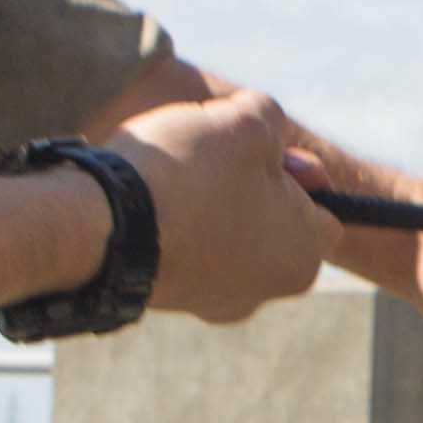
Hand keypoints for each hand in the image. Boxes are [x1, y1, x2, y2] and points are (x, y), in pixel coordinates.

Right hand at [104, 89, 333, 323]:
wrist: (98, 227)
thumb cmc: (188, 175)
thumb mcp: (248, 121)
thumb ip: (272, 120)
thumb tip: (267, 133)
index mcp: (301, 258)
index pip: (325, 211)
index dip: (297, 170)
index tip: (266, 149)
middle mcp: (260, 292)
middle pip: (270, 221)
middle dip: (246, 183)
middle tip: (214, 154)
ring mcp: (207, 301)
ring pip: (221, 233)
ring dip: (203, 200)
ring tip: (172, 171)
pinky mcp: (160, 298)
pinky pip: (178, 247)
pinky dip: (167, 220)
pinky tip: (144, 195)